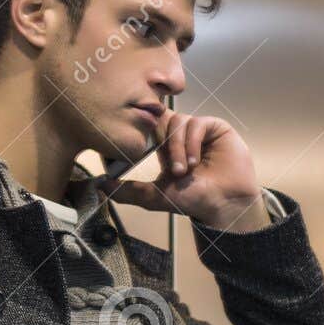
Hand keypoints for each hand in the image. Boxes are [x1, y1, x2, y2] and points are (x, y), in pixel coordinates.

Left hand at [99, 111, 271, 231]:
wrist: (224, 203)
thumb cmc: (192, 200)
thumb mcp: (154, 196)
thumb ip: (127, 191)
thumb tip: (100, 185)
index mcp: (162, 147)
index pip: (145, 127)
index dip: (140, 133)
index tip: (134, 150)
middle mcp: (179, 135)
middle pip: (159, 121)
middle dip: (161, 143)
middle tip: (170, 168)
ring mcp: (197, 129)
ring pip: (177, 122)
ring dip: (178, 147)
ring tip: (184, 170)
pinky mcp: (214, 127)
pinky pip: (196, 123)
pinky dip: (193, 142)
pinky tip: (196, 161)